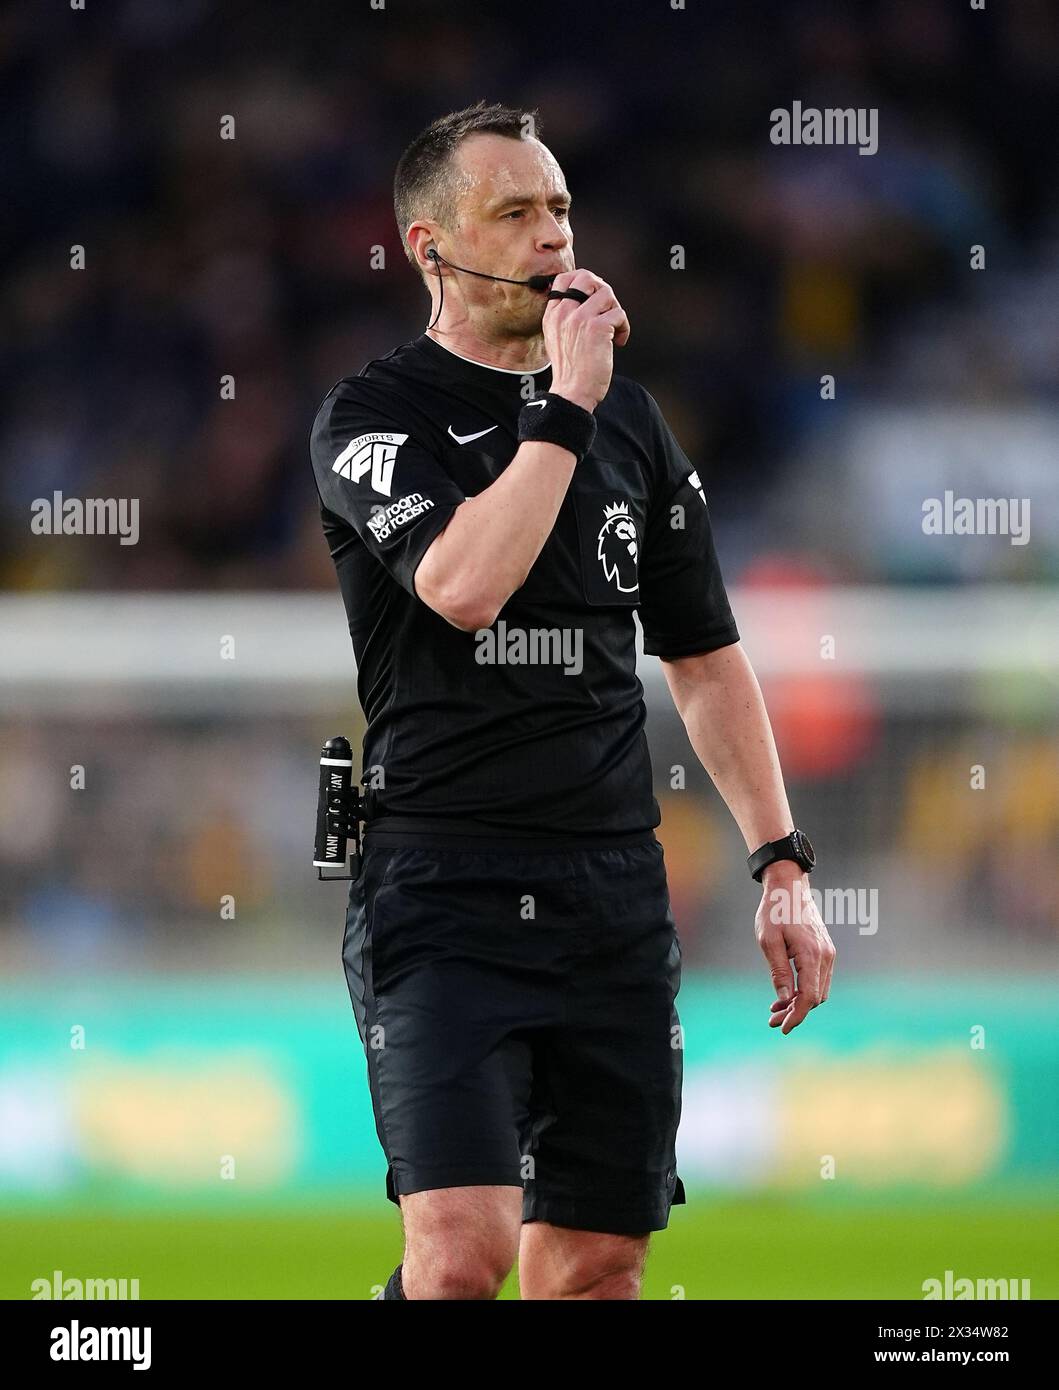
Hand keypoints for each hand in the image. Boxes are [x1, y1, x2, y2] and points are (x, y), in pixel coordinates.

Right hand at [544, 269, 629, 412]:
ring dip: (615, 309)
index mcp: (552, 315)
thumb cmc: (570, 371)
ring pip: (606, 293)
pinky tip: (619, 341)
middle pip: (586, 277)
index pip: (563, 279)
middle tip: (608, 308)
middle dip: (602, 289)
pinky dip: (624, 327)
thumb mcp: (557, 340)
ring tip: (614, 328)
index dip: (583, 281)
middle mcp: (564, 313)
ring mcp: (580, 318)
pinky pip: (619, 313)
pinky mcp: (597, 328)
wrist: (572, 393)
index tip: (594, 297)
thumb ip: (565, 319)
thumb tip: (586, 300)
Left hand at [753, 864, 835, 1033]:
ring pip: (818, 990)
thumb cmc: (775, 911)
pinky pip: (818, 979)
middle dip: (795, 1012)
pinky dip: (804, 990)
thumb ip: (778, 971)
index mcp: (811, 954)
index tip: (783, 1028)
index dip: (797, 1015)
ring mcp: (828, 954)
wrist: (789, 887)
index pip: (808, 996)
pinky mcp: (825, 951)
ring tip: (775, 1010)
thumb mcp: (769, 941)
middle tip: (771, 1020)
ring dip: (799, 1003)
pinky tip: (785, 994)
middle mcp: (825, 956)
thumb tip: (784, 998)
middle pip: (815, 997)